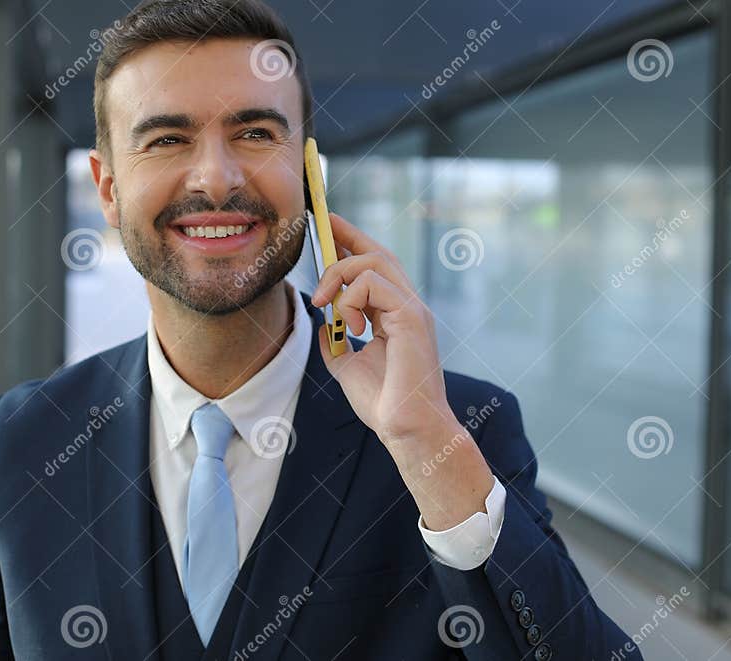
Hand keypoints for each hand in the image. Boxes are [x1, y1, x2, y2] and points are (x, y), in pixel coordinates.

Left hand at [311, 212, 451, 444]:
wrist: (406, 429)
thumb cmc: (385, 403)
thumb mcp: (348, 366)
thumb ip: (336, 341)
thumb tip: (322, 323)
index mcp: (395, 314)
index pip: (375, 266)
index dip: (352, 240)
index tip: (328, 224)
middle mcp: (407, 306)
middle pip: (378, 252)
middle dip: (346, 234)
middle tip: (318, 227)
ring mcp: (412, 309)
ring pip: (373, 262)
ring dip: (338, 276)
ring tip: (325, 305)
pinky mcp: (411, 316)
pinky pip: (374, 284)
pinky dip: (351, 299)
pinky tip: (350, 325)